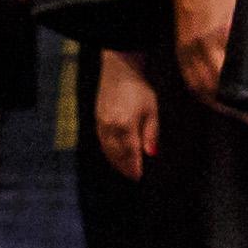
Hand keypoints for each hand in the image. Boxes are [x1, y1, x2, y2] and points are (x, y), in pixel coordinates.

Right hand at [94, 48, 161, 179]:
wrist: (119, 70)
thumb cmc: (139, 89)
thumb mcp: (151, 110)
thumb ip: (151, 133)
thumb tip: (151, 153)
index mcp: (125, 126)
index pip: (129, 153)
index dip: (134, 167)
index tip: (138, 177)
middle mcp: (110, 128)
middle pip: (116, 154)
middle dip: (124, 167)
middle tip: (132, 176)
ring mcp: (101, 124)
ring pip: (106, 149)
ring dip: (115, 162)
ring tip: (123, 169)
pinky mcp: (96, 119)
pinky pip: (101, 141)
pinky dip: (107, 151)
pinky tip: (113, 154)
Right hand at [168, 0, 241, 104]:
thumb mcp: (246, 4)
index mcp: (224, 31)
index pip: (236, 72)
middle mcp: (205, 45)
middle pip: (218, 87)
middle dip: (239, 109)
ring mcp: (189, 51)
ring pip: (204, 90)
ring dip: (224, 108)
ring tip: (245, 118)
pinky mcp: (181, 54)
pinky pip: (192, 84)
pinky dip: (207, 98)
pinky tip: (221, 105)